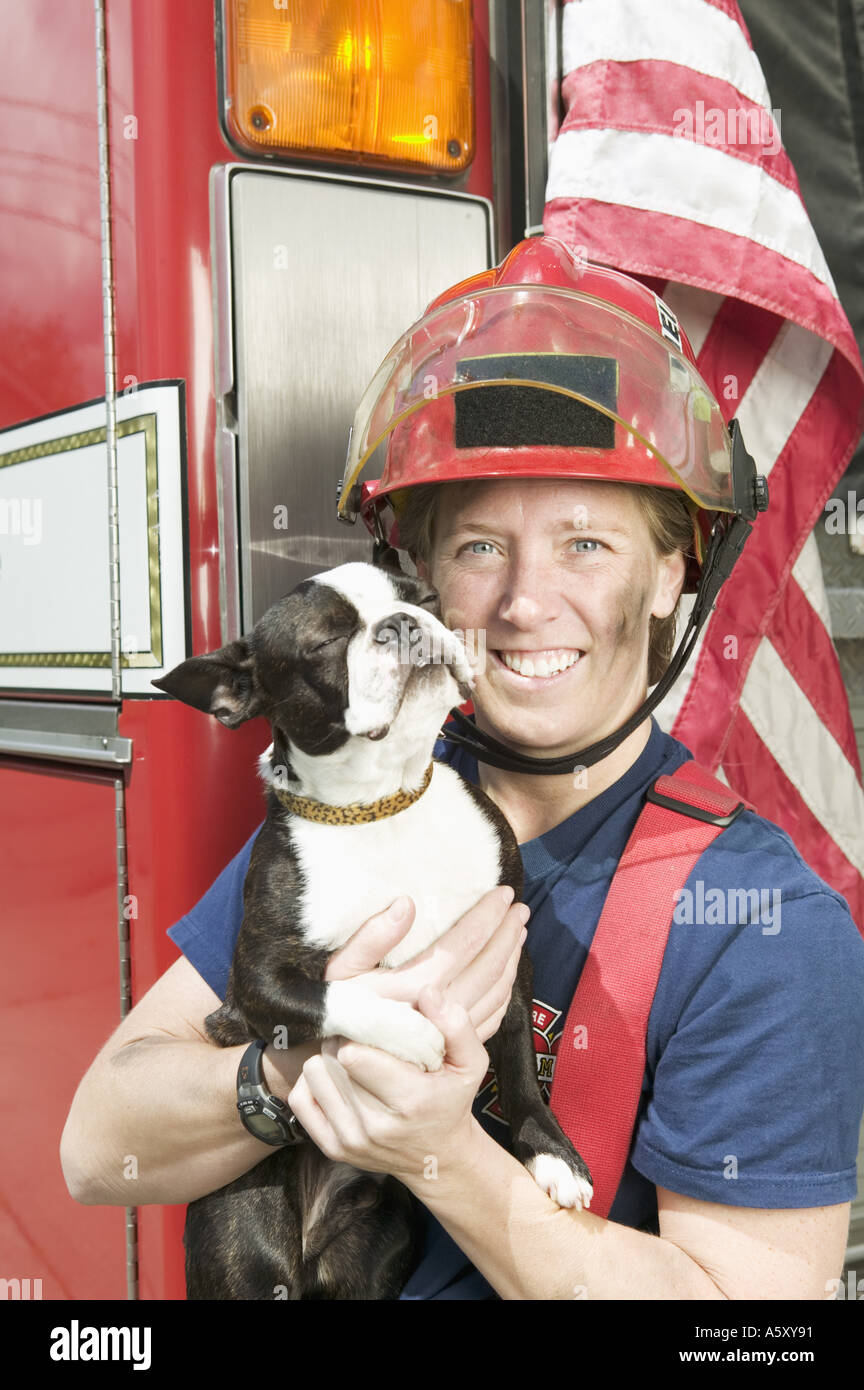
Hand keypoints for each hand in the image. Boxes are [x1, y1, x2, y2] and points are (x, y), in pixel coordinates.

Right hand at [263, 886, 528, 1097]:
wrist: (334, 1077)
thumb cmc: (332, 1014)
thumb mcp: (339, 974)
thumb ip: (370, 939)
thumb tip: (406, 904)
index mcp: (416, 987)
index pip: (464, 944)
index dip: (488, 916)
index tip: (504, 893)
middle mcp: (439, 1012)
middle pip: (488, 967)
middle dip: (508, 934)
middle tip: (521, 909)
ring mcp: (450, 1035)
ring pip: (496, 993)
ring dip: (511, 960)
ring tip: (519, 934)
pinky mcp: (452, 1051)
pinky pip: (491, 1019)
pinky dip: (505, 992)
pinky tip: (507, 976)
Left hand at [288, 986, 487, 1185]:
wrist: (437, 1159)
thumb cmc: (452, 1101)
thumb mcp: (471, 1064)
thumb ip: (456, 1025)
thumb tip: (427, 992)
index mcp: (410, 1100)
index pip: (354, 1055)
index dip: (360, 1030)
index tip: (372, 1025)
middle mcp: (376, 1126)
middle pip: (332, 1060)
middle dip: (345, 1041)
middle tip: (364, 1040)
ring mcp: (351, 1140)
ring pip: (314, 1074)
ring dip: (329, 1059)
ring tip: (353, 1059)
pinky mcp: (333, 1148)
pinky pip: (301, 1098)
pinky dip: (314, 1082)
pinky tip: (337, 1078)